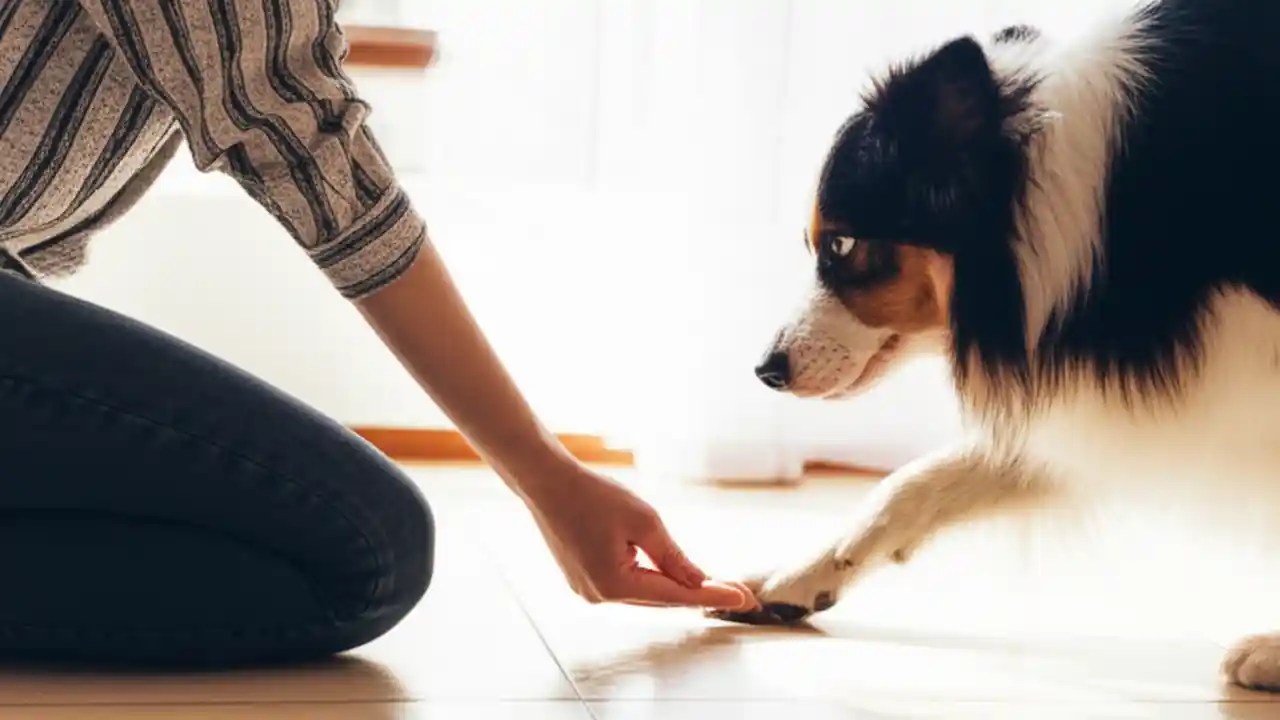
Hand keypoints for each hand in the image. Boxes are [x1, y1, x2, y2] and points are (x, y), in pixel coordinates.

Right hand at [520, 458, 754, 608]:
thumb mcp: (644, 521)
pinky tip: (670, 573)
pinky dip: (649, 579)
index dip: (713, 595)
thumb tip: (698, 582)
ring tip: (711, 583)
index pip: (676, 595)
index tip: (745, 600)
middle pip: (660, 599)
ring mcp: (588, 591)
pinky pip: (626, 584)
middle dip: (698, 594)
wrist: (547, 483)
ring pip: (643, 593)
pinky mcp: (584, 580)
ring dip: (673, 587)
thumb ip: (674, 557)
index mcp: (614, 585)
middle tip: (738, 593)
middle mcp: (599, 596)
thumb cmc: (594, 495)